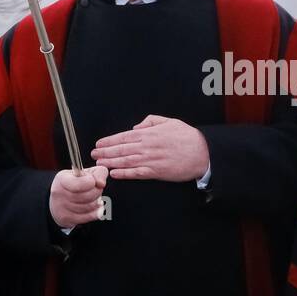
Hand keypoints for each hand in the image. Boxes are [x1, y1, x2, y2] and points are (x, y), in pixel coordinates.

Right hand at [49, 165, 108, 227]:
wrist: (61, 200)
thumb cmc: (77, 183)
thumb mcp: (86, 173)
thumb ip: (99, 172)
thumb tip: (101, 183)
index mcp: (62, 179)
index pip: (81, 184)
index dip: (92, 182)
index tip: (92, 181)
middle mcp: (59, 193)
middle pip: (88, 195)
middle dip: (97, 192)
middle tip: (96, 190)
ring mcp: (61, 207)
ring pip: (89, 206)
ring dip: (97, 202)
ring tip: (95, 198)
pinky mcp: (66, 219)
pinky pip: (89, 216)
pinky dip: (97, 212)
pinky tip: (97, 207)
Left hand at [91, 115, 209, 180]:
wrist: (202, 152)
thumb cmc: (187, 137)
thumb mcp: (169, 122)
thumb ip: (151, 121)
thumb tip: (137, 126)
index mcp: (149, 133)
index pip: (124, 136)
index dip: (109, 140)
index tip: (99, 143)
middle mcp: (147, 146)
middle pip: (121, 149)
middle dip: (105, 152)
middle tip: (94, 154)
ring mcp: (150, 160)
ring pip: (125, 161)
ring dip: (110, 163)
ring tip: (99, 164)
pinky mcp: (156, 172)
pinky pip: (136, 173)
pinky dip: (124, 174)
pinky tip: (115, 174)